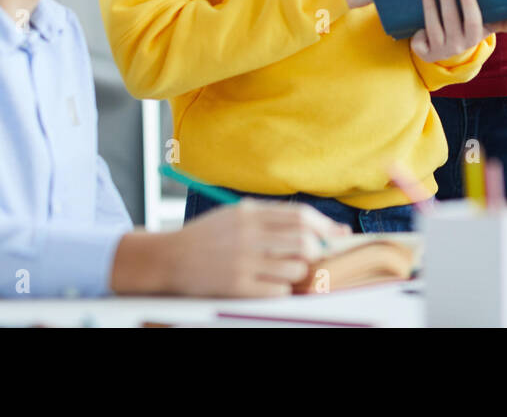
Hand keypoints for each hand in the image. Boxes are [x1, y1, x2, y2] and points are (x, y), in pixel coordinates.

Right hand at [113, 199, 350, 296]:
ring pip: (295, 269)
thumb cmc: (208, 237)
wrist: (168, 258)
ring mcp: (243, 262)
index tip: (339, 234)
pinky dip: (283, 290)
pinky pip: (278, 292)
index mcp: (250, 213)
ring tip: (287, 272)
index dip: (326, 226)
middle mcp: (248, 235)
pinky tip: (272, 286)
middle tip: (316, 257)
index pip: (301, 216)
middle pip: (304, 242)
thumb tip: (315, 225)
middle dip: (317, 251)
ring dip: (299, 273)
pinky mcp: (236, 287)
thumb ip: (271, 217)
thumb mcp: (236, 215)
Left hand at [410, 0, 506, 61]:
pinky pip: (420, 39)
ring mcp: (441, 50)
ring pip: (434, 27)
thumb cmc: (467, 28)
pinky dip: (419, 26)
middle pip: (452, 20)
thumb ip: (504, 22)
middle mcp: (458, 45)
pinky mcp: (424, 53)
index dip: (469, 5)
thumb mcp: (486, 25)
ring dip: (430, 6)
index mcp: (474, 36)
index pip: (474, 22)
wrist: (445, 49)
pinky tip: (417, 6)